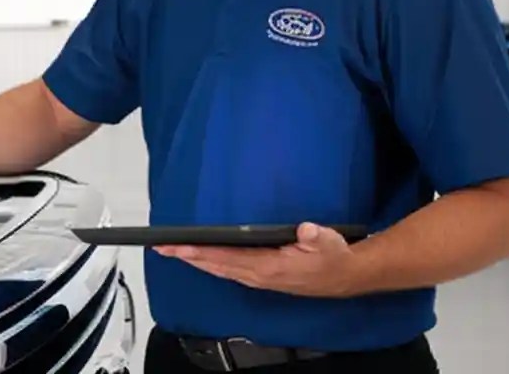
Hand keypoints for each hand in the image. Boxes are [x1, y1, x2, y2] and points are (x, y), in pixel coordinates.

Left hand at [155, 223, 362, 297]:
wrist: (346, 277)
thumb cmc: (334, 257)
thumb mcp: (330, 242)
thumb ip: (317, 236)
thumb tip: (306, 229)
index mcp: (270, 267)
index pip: (227, 258)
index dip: (202, 252)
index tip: (181, 247)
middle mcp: (259, 276)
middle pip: (216, 266)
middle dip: (188, 257)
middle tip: (162, 248)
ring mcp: (259, 279)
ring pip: (220, 271)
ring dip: (196, 262)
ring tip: (174, 253)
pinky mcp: (261, 279)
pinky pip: (228, 273)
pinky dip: (210, 266)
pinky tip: (201, 261)